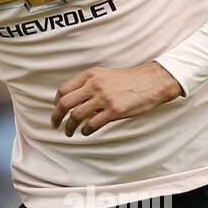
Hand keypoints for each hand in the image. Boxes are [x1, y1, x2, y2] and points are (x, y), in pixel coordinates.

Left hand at [51, 62, 182, 136]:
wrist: (152, 81)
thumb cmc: (130, 80)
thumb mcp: (106, 76)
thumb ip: (90, 85)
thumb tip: (76, 101)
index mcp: (90, 75)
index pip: (64, 89)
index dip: (56, 102)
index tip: (57, 110)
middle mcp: (94, 85)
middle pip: (65, 103)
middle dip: (56, 116)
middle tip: (55, 125)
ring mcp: (104, 98)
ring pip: (76, 115)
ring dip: (69, 127)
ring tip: (69, 133)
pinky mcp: (114, 110)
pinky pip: (92, 124)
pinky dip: (85, 131)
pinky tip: (86, 132)